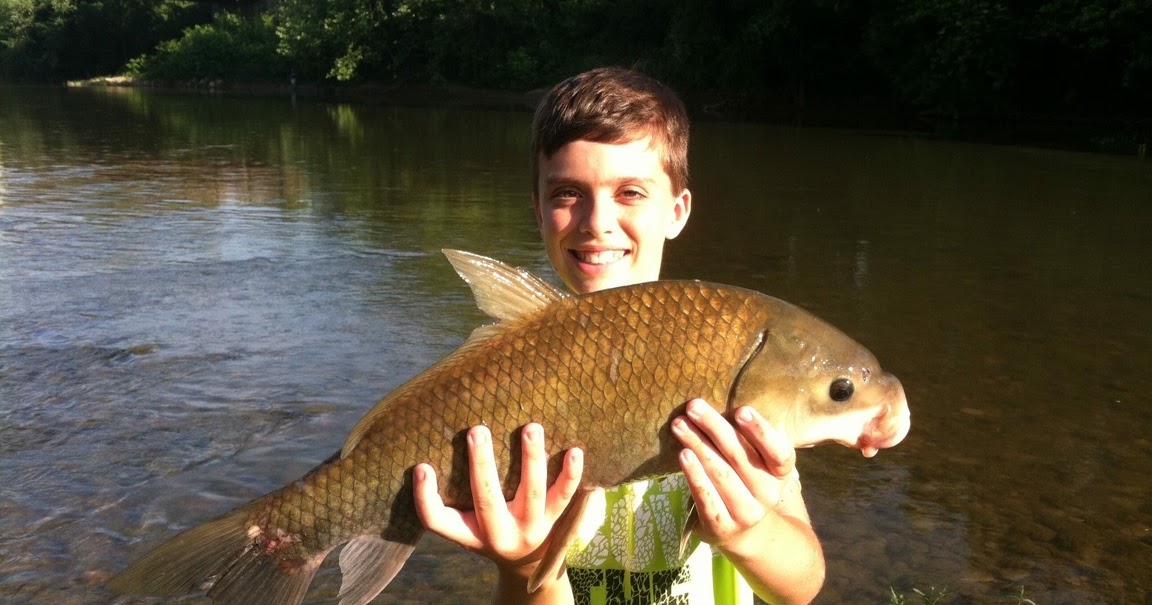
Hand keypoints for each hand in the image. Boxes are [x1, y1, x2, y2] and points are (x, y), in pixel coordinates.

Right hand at [413, 423, 582, 581]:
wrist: (527, 561)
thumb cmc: (487, 527)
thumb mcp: (465, 522)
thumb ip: (447, 496)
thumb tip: (428, 453)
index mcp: (469, 533)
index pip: (438, 521)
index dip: (425, 497)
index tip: (421, 467)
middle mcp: (498, 534)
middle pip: (486, 500)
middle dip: (482, 465)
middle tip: (477, 431)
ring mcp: (529, 528)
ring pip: (531, 494)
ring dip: (531, 460)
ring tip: (531, 428)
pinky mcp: (555, 521)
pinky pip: (565, 497)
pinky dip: (571, 475)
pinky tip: (575, 451)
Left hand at [671, 399, 799, 551]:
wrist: (744, 530)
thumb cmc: (746, 480)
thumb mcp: (758, 461)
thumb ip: (747, 438)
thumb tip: (715, 405)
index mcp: (781, 472)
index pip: (778, 451)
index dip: (760, 431)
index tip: (741, 410)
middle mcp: (768, 493)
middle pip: (740, 456)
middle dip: (714, 427)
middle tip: (694, 406)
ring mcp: (747, 512)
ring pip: (720, 473)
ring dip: (698, 445)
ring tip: (680, 425)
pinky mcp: (723, 526)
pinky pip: (706, 498)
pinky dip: (694, 475)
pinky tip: (683, 455)